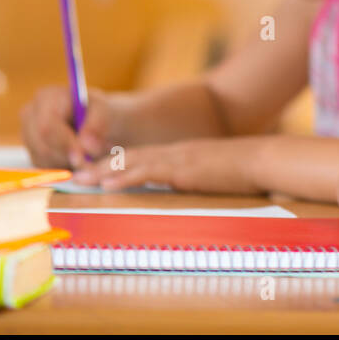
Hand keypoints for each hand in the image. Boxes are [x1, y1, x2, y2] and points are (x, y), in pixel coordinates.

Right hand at [20, 85, 134, 168]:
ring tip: (86, 154)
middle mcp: (31, 114)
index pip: (47, 126)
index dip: (64, 144)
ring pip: (42, 159)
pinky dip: (61, 167)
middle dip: (67, 157)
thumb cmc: (98, 112)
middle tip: (89, 161)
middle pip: (41, 146)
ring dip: (66, 163)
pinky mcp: (31, 151)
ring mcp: (28, 134)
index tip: (83, 156)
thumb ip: (98, 125)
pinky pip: (43, 167)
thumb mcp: (105, 112)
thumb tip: (86, 145)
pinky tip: (75, 156)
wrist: (95, 122)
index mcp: (47, 97)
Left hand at [70, 138, 260, 193]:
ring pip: (132, 162)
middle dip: (100, 166)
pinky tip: (107, 184)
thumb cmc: (246, 169)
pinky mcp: (183, 169)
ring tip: (80, 180)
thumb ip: (198, 177)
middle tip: (74, 175)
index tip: (95, 172)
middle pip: (129, 157)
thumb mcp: (216, 172)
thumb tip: (188, 187)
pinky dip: (124, 177)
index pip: (141, 157)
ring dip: (103, 171)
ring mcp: (178, 158)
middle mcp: (175, 152)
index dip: (116, 164)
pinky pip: (148, 172)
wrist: (264, 159)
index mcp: (181, 154)